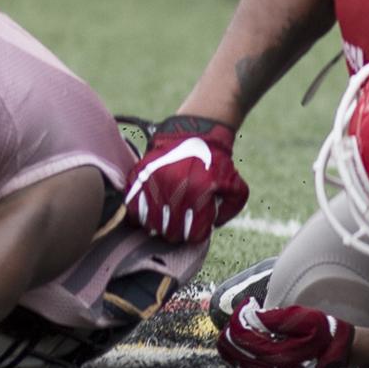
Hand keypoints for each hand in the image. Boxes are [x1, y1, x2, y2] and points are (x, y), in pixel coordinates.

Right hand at [123, 115, 247, 243]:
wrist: (196, 132)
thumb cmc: (217, 162)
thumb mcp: (236, 186)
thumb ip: (227, 213)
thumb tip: (210, 228)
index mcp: (198, 194)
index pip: (192, 234)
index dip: (196, 235)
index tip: (196, 230)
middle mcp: (174, 189)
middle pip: (170, 232)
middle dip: (176, 233)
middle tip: (179, 228)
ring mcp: (154, 182)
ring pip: (149, 223)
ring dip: (157, 226)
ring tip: (163, 222)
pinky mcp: (140, 174)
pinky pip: (132, 205)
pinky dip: (138, 213)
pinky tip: (147, 213)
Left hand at [217, 299, 353, 367]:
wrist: (337, 349)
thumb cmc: (321, 330)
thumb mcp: (302, 317)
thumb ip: (275, 319)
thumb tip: (251, 317)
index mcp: (281, 352)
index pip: (247, 339)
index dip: (239, 323)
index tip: (244, 308)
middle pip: (238, 354)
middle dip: (230, 336)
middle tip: (233, 321)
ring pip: (241, 364)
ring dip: (232, 347)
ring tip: (232, 331)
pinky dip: (239, 356)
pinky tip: (239, 346)